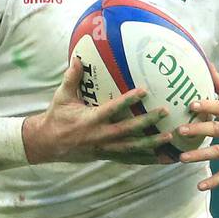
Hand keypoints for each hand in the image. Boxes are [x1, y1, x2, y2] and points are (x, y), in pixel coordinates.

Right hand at [23, 59, 176, 165]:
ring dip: (152, 143)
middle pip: (128, 130)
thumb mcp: (61, 96)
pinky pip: (130, 159)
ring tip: (170, 137)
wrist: (48, 144)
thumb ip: (71, 78)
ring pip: (132, 148)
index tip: (144, 91)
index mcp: (90, 120)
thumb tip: (78, 58)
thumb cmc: (57, 117)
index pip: (113, 109)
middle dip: (147, 122)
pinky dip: (146, 159)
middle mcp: (100, 136)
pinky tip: (162, 158)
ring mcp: (105, 148)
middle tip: (165, 112)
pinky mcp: (107, 156)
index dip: (128, 100)